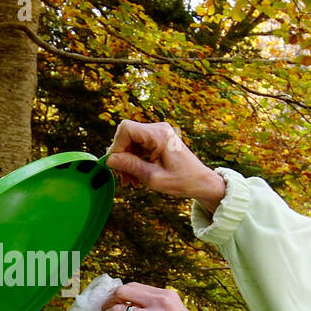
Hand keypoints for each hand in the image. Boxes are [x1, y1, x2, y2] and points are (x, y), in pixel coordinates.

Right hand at [105, 119, 225, 212]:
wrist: (201, 182)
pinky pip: (138, 146)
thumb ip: (130, 166)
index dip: (116, 146)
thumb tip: (109, 160)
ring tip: (130, 181)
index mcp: (159, 135)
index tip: (116, 165)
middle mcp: (158, 129)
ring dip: (127, 161)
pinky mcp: (158, 140)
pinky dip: (134, 160)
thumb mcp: (154, 177)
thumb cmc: (182, 181)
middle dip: (121, 157)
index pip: (125, 129)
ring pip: (131, 142)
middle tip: (122, 178)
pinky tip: (136, 176)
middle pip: (127, 136)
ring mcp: (158, 133)